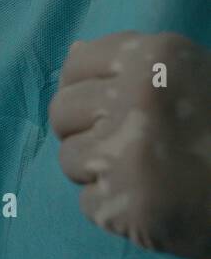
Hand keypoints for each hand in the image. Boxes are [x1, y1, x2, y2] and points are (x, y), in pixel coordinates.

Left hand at [49, 31, 210, 258]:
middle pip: (63, 111)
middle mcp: (137, 97)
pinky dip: (115, 208)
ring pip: (70, 158)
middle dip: (88, 131)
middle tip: (133, 145)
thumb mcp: (196, 77)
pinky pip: (89, 201)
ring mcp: (127, 152)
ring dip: (101, 171)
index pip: (76, 64)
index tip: (109, 106)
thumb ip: (136, 66)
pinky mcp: (123, 204)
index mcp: (157, 56)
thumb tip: (74, 51)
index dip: (85, 88)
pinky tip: (155, 202)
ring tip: (151, 173)